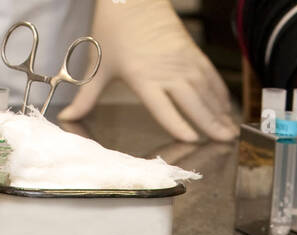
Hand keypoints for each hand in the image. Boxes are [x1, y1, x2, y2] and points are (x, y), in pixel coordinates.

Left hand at [58, 0, 236, 141]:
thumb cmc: (113, 31)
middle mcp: (167, 70)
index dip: (178, 124)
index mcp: (143, 77)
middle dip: (210, 123)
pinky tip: (225, 106)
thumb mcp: (98, 66)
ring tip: (231, 131)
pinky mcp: (192, 51)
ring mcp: (183, 60)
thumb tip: (66, 117)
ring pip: (206, 89)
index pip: (163, 106)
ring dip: (219, 111)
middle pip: (192, 101)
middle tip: (225, 141)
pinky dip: (219, 91)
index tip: (192, 139)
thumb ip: (86, 97)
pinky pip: (210, 75)